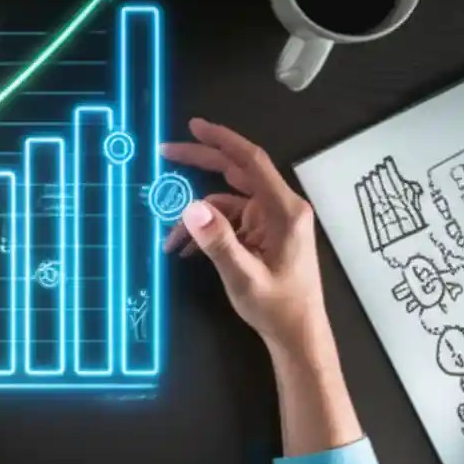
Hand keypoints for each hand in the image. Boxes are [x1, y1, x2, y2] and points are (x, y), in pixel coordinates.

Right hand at [161, 118, 328, 355]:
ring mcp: (271, 221)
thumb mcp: (243, 275)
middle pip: (236, 173)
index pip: (251, 162)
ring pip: (226, 201)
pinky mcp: (263, 234)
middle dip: (201, 163)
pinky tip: (184, 248)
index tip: (194, 127)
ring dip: (196, 215)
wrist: (297, 335)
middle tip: (166, 153)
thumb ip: (217, 241)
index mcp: (284, 210)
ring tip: (168, 236)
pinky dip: (206, 230)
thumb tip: (190, 207)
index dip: (223, 140)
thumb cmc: (277, 307)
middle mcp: (280, 208)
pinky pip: (228, 221)